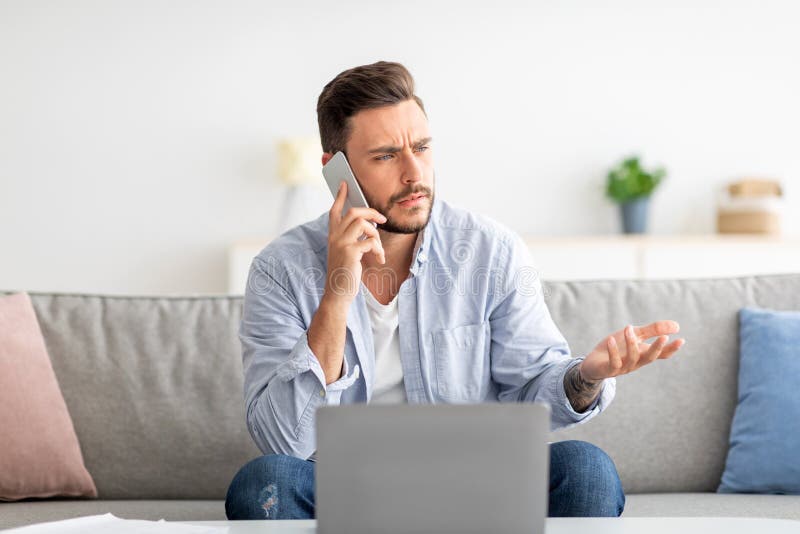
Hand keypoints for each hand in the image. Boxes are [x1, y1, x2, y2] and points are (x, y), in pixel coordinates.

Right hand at [324, 181, 386, 304]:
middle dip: (371, 213)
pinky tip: (379, 259)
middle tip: (382, 220)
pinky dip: (379, 249)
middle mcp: (335, 237)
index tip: (345, 184)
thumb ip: (352, 238)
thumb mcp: (345, 252)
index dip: (340, 197)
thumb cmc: (345, 273)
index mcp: (332, 236)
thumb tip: (368, 224)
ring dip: (376, 234)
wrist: (338, 293)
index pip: (334, 211)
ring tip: (379, 249)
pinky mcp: (350, 252)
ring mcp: (341, 244)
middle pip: (354, 213)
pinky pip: (370, 241)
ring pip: (363, 224)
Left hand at [579, 320, 685, 381]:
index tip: (682, 339)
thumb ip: (653, 330)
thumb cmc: (616, 347)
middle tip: (664, 337)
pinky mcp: (609, 370)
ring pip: (632, 358)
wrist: (593, 362)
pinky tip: (612, 339)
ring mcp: (623, 368)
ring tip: (628, 329)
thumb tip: (677, 325)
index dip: (671, 348)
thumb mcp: (635, 335)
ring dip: (631, 343)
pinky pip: (614, 362)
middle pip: (649, 358)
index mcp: (643, 354)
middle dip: (657, 348)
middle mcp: (636, 363)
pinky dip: (613, 351)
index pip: (661, 354)